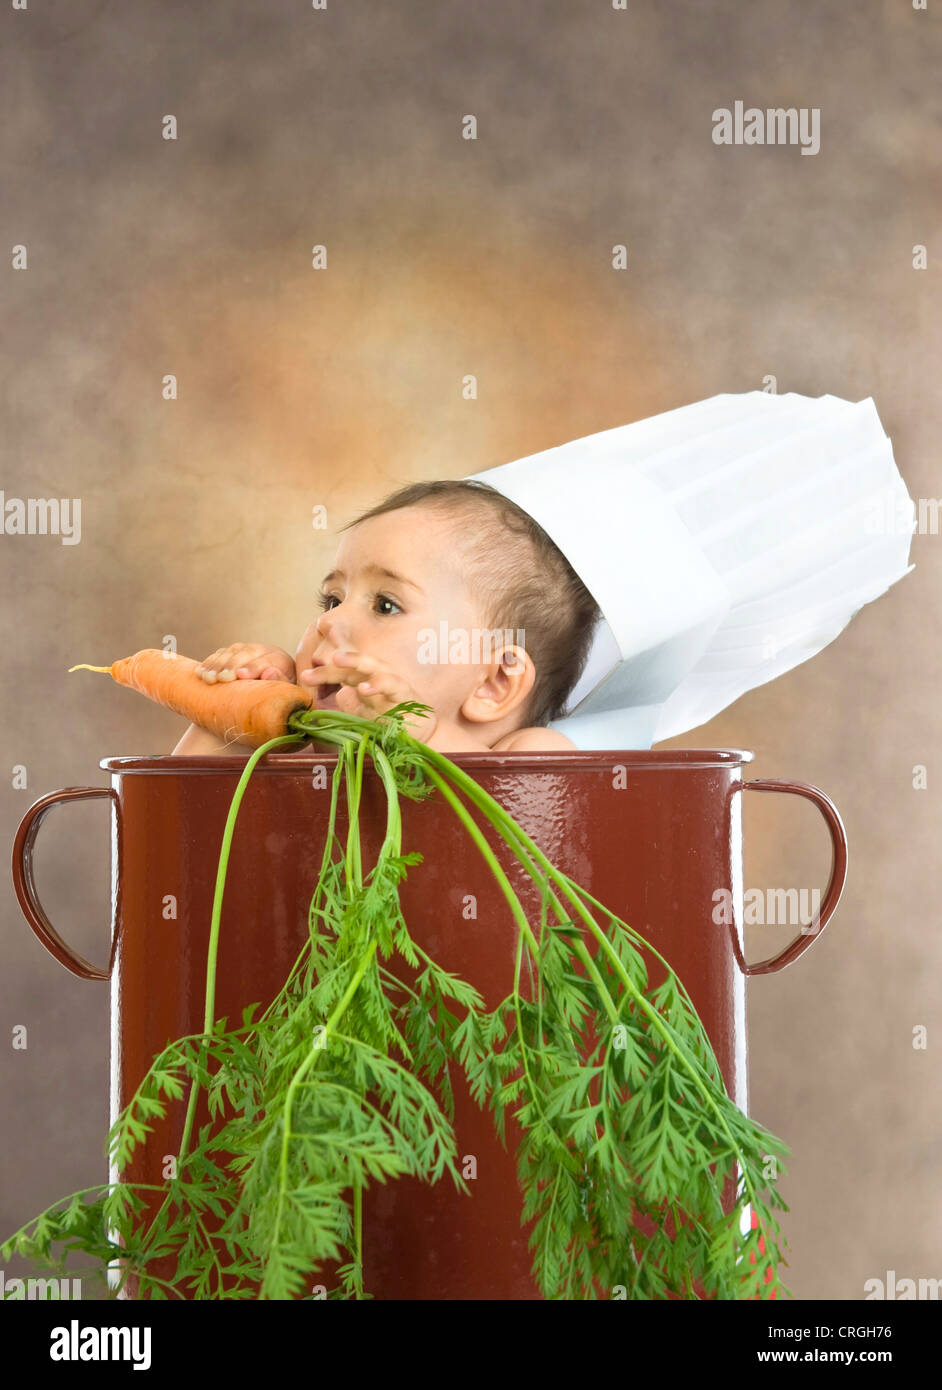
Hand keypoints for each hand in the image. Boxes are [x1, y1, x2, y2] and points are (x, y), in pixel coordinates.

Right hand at [193, 644, 296, 683]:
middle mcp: (262, 651)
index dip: (252, 667)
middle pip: (245, 653)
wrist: (274, 689)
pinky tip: (200, 673)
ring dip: (216, 664)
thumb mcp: (286, 691)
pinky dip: (209, 663)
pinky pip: (219, 655)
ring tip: (207, 678)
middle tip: (221, 678)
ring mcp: (245, 650)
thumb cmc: (280, 695)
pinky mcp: (232, 654)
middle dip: (231, 665)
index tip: (240, 675)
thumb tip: (269, 673)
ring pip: (230, 652)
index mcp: (279, 660)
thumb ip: (281, 681)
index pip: (265, 661)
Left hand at [298, 650, 436, 740]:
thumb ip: (350, 704)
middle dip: (338, 658)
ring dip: (355, 660)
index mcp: (366, 681)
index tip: (304, 675)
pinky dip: (377, 685)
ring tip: (337, 659)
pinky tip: (363, 688)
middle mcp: (378, 678)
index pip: (343, 673)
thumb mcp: (365, 715)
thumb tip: (338, 694)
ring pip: (374, 667)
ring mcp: (393, 683)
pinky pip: (392, 686)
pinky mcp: (406, 695)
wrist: (422, 736)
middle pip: (356, 664)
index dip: (324, 671)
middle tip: (318, 660)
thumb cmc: (392, 722)